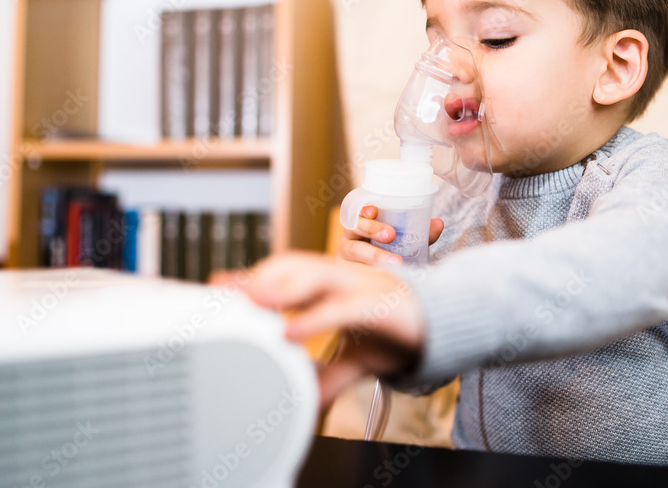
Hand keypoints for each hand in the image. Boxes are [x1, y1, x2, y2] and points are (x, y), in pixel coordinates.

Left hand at [228, 251, 425, 408]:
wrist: (448, 324)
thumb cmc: (400, 332)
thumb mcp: (358, 359)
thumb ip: (331, 375)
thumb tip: (308, 399)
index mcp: (334, 285)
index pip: (286, 274)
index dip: (253, 278)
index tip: (219, 285)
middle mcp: (344, 278)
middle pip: (294, 267)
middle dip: (259, 278)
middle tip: (224, 290)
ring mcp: (361, 286)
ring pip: (315, 276)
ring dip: (280, 287)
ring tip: (250, 301)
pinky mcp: (379, 303)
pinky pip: (341, 308)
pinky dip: (315, 318)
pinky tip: (291, 331)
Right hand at [337, 205, 443, 265]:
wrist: (380, 284)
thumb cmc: (391, 255)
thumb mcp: (405, 243)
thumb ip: (420, 234)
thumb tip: (439, 223)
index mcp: (362, 224)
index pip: (359, 210)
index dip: (364, 209)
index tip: (374, 210)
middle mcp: (350, 237)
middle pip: (354, 227)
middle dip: (371, 228)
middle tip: (390, 235)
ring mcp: (346, 256)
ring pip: (354, 250)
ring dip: (374, 253)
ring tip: (395, 261)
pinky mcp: (348, 274)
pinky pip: (354, 272)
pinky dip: (369, 272)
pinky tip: (382, 275)